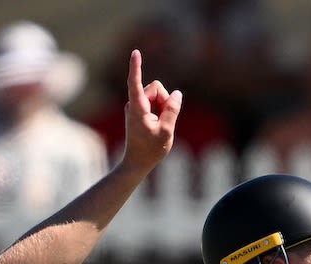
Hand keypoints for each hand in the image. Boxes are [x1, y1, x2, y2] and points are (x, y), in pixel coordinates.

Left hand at [121, 49, 180, 173]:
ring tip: (159, 125)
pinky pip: (155, 103)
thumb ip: (172, 110)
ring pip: (157, 95)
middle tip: (164, 120)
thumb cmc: (150, 150)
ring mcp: (136, 107)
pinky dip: (160, 111)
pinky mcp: (140, 111)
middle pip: (156, 88)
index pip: (136, 82)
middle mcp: (134, 104)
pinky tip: (157, 125)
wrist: (137, 163)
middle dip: (164, 99)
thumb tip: (177, 94)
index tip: (135, 52)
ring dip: (163, 106)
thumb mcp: (166, 131)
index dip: (136, 66)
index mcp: (137, 107)